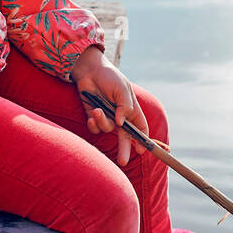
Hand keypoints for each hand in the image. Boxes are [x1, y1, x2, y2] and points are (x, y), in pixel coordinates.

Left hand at [70, 46, 147, 166]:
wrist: (89, 70)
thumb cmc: (110, 76)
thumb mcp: (122, 88)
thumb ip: (125, 106)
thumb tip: (121, 124)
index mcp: (131, 109)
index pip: (141, 127)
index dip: (142, 139)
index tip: (142, 149)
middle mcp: (120, 116)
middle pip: (125, 137)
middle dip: (124, 150)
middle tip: (123, 162)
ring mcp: (107, 117)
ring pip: (107, 130)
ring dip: (102, 122)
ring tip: (97, 111)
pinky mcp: (94, 117)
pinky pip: (95, 128)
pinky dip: (93, 123)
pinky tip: (92, 112)